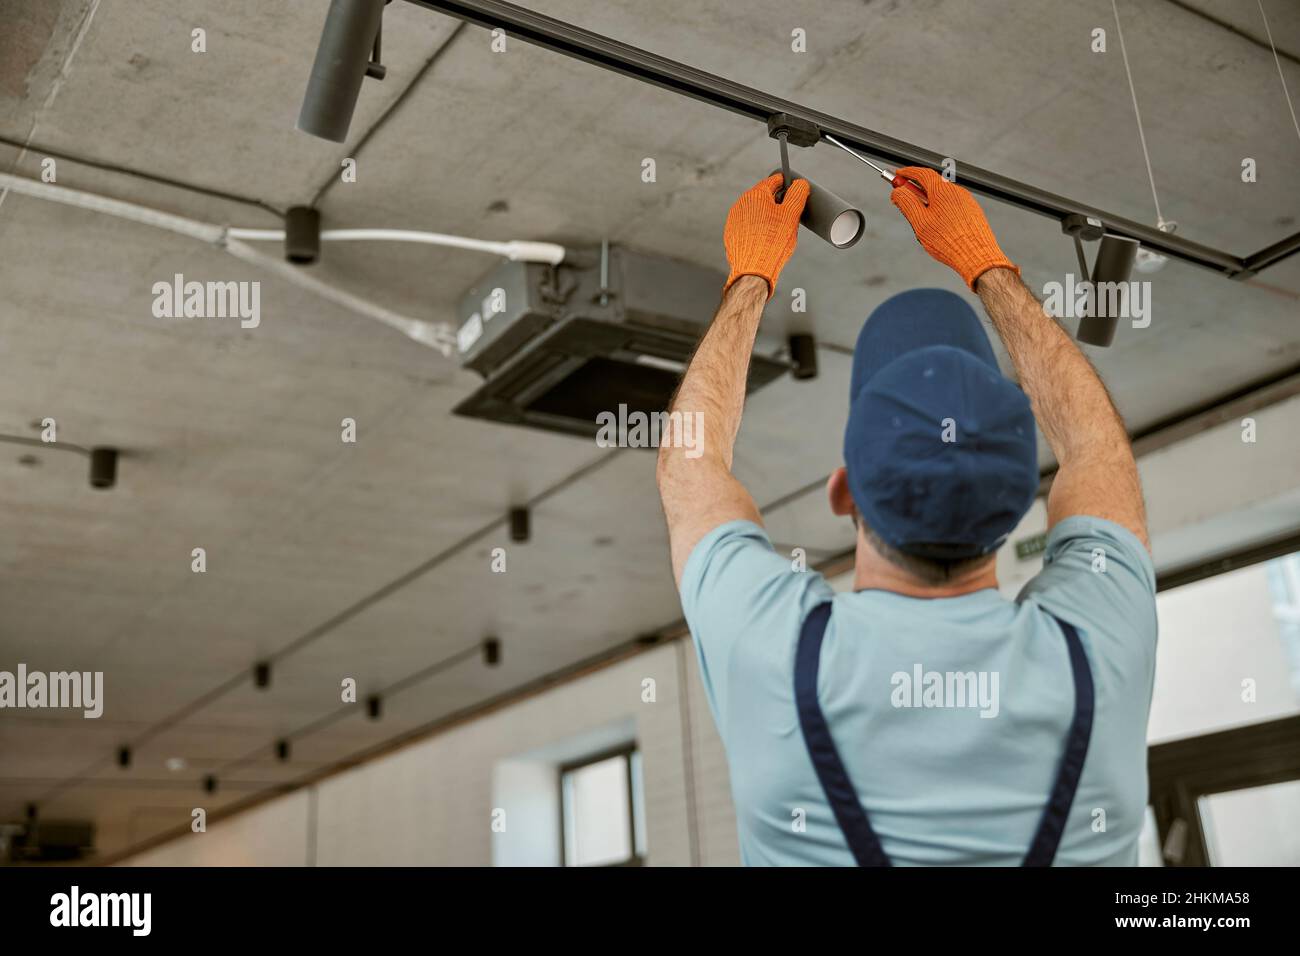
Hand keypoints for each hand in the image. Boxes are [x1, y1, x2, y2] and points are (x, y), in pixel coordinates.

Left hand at [723, 173, 809, 297]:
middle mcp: (741, 204)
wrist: (753, 270)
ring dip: (767, 217)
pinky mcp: (732, 234)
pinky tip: (766, 240)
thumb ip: (797, 195)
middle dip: (778, 203)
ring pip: (756, 212)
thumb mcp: (791, 215)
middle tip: (790, 216)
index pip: (774, 180)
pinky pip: (748, 226)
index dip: (787, 184)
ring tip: (778, 232)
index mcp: (755, 195)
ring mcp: (735, 219)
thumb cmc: (773, 242)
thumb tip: (800, 184)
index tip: (795, 189)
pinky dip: (758, 229)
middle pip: (764, 197)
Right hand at [890, 166, 1018, 289]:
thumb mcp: (919, 222)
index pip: (922, 173)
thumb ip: (906, 203)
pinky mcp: (972, 212)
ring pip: (942, 196)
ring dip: (928, 201)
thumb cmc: (949, 242)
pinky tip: (938, 227)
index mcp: (943, 191)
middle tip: (903, 197)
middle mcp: (957, 192)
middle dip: (916, 188)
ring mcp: (967, 202)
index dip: (908, 172)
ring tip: (921, 221)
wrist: (977, 257)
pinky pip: (952, 205)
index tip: (898, 174)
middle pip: (933, 183)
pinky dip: (940, 209)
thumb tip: (898, 192)